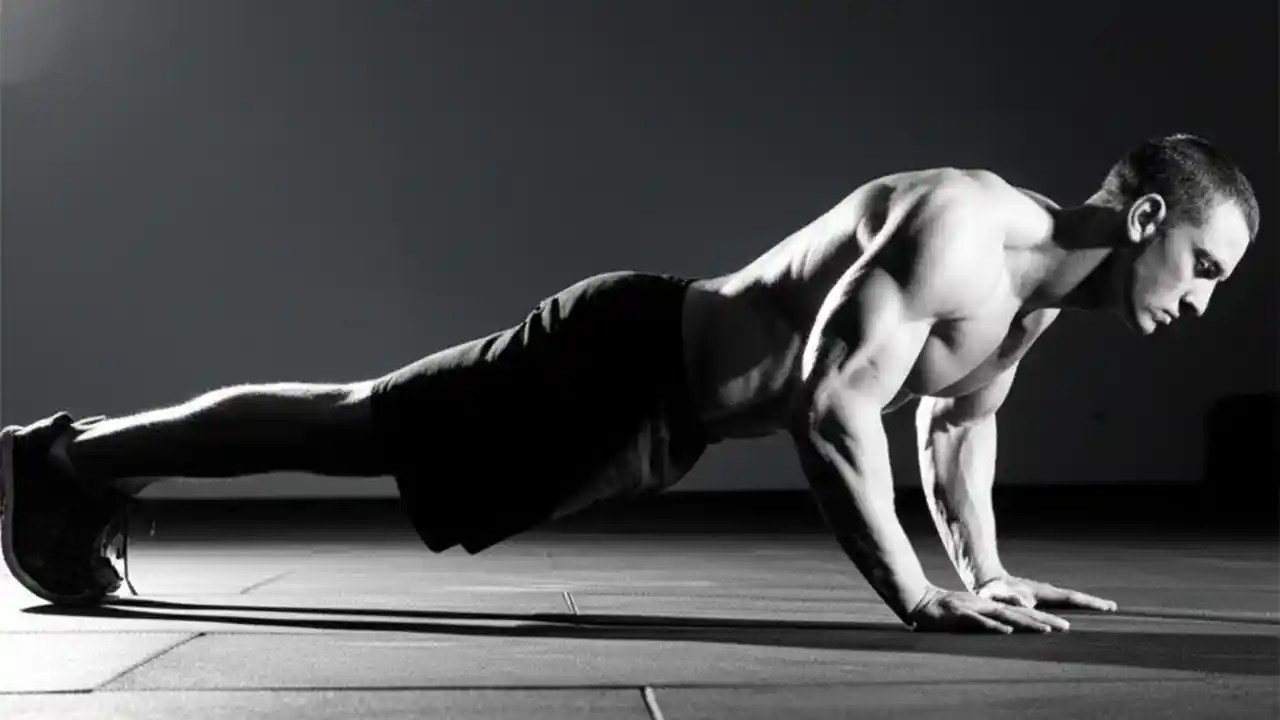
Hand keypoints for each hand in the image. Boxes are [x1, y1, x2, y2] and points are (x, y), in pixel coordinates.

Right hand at [908, 586, 1071, 633]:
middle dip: (1044, 620)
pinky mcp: (960, 614)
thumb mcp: (970, 617)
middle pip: (1020, 613)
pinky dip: (994, 626)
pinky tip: (1009, 631)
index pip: (1021, 613)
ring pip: (1005, 616)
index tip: (1062, 626)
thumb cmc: (944, 613)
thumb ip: (987, 622)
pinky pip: (980, 622)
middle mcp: (986, 606)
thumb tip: (1006, 630)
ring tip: (1046, 630)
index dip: (1042, 618)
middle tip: (1066, 628)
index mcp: (990, 607)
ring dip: (1026, 623)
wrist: (918, 601)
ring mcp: (974, 609)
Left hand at [976, 575, 1117, 611]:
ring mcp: (1043, 594)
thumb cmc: (990, 590)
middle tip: (1114, 607)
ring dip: (1086, 603)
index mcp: (1041, 593)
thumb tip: (1024, 604)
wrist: (984, 580)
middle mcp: (1045, 592)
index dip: (1088, 603)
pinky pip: (1061, 602)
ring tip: (1105, 608)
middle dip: (1093, 602)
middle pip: (1073, 596)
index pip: (1069, 597)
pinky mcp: (1039, 598)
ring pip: (1068, 598)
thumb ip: (1009, 599)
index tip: (1108, 607)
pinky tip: (1081, 612)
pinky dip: (1074, 604)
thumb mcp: (998, 595)